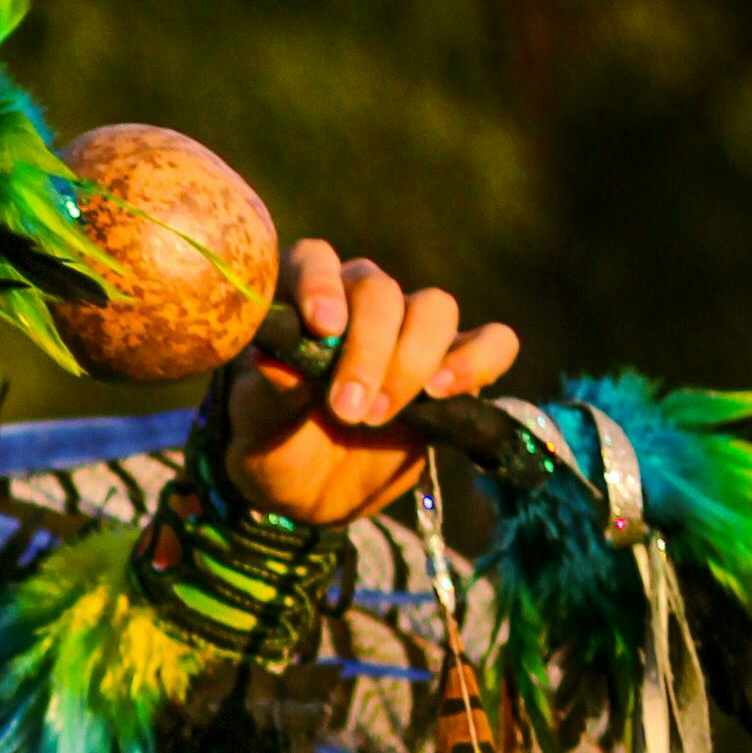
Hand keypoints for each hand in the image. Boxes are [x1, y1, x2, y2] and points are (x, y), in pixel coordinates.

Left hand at [222, 243, 521, 531]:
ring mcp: (413, 333)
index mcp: (305, 301)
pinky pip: (494, 341)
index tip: (323, 326)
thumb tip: (275, 360)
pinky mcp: (456, 368)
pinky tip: (446, 391)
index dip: (322, 283)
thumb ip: (269, 391)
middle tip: (347, 409)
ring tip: (382, 413)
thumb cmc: (274, 444)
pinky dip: (479, 360)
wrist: (310, 492)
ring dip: (414, 359)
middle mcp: (361, 304)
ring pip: (435, 309)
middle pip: (381, 292)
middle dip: (369, 350)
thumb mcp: (257, 425)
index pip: (316, 260)